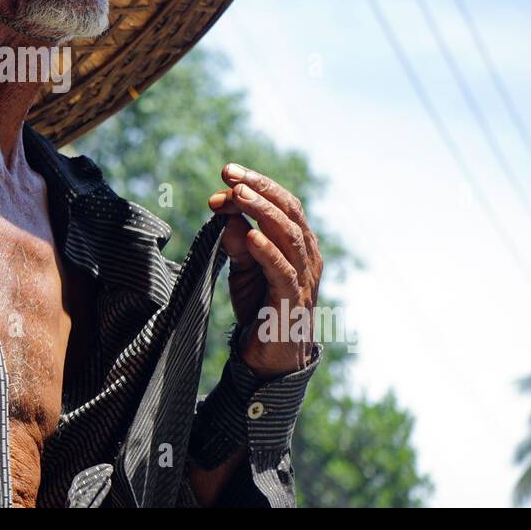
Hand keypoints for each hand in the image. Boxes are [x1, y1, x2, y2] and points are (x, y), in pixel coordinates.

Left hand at [207, 163, 322, 377]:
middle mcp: (307, 256)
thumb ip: (236, 240)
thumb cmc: (260, 306)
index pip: (283, 203)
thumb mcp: (243, 268)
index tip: (227, 172)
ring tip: (239, 195)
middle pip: (289, 212)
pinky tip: (250, 236)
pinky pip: (283, 272)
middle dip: (259, 188)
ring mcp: (304, 278)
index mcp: (298, 243)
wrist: (272, 358)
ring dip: (262, 212)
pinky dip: (267, 252)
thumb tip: (223, 209)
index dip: (257, 184)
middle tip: (231, 174)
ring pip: (288, 236)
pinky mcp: (292, 302)